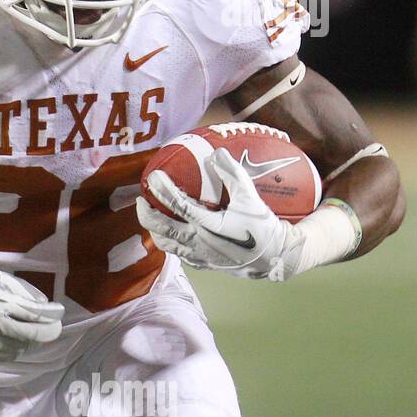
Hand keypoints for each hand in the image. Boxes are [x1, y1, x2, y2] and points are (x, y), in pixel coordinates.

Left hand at [138, 147, 298, 280]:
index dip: (164, 191)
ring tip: (150, 214)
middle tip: (142, 198)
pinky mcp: (202, 264)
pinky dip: (168, 241)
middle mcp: (200, 243)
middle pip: (162, 229)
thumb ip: (233, 175)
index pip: (179, 206)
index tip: (153, 176)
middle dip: (146, 213)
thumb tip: (217, 152)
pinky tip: (169, 231)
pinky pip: (177, 253)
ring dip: (154, 229)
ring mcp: (199, 256)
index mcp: (210, 226)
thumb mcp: (251, 198)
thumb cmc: (263, 227)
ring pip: (166, 244)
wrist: (275, 258)